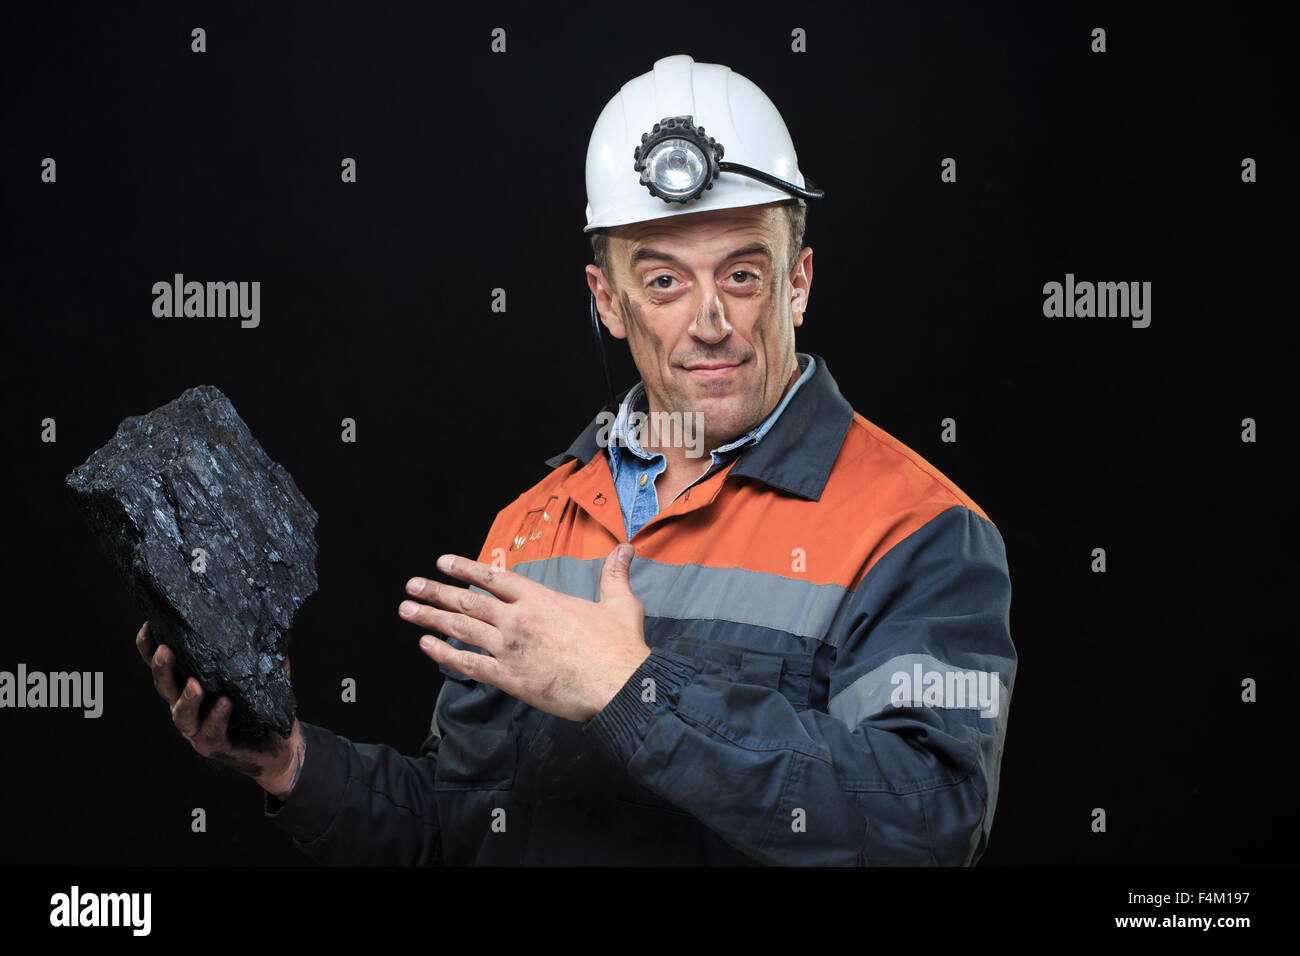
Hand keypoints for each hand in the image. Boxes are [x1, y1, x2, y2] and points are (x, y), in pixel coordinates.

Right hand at [136, 621, 305, 799]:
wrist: (280, 747)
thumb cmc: (264, 707)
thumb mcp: (263, 673)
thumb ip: (260, 651)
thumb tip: (265, 618)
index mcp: (191, 685)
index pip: (165, 665)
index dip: (150, 647)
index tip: (149, 624)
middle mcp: (187, 706)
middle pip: (165, 687)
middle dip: (161, 669)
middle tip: (165, 650)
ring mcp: (198, 729)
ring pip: (181, 715)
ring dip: (186, 699)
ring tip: (194, 684)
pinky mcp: (215, 746)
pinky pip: (212, 732)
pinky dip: (217, 717)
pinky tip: (225, 703)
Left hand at [399, 543, 650, 721]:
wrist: (619, 686)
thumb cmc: (619, 647)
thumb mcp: (620, 604)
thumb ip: (614, 575)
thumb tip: (625, 549)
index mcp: (541, 599)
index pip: (494, 577)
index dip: (465, 568)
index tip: (443, 562)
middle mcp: (519, 619)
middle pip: (468, 602)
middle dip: (436, 592)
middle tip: (412, 585)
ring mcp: (510, 648)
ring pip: (461, 629)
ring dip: (431, 618)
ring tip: (408, 609)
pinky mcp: (509, 677)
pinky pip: (468, 664)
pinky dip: (444, 655)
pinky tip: (426, 647)